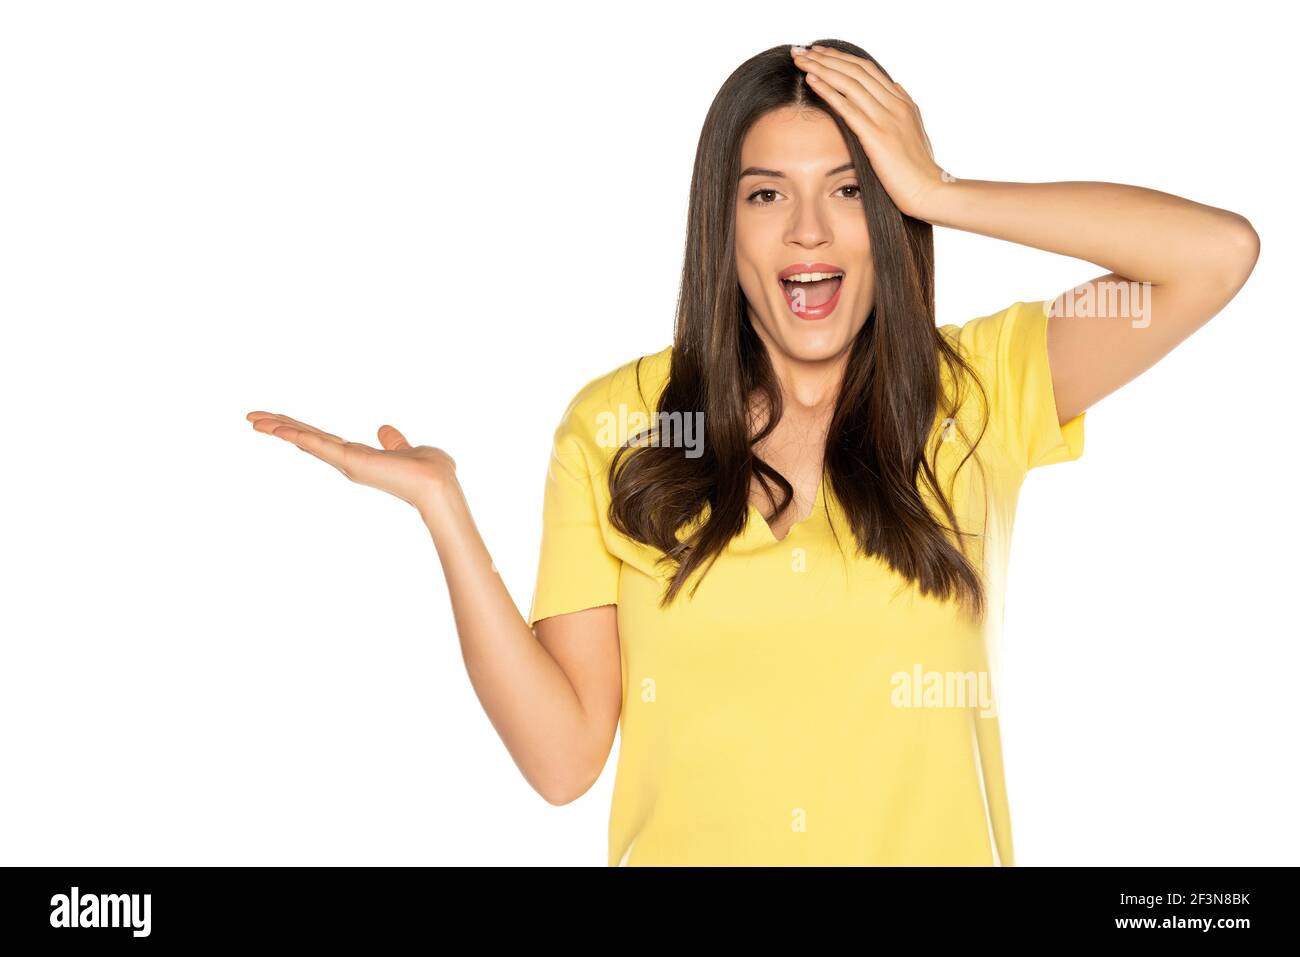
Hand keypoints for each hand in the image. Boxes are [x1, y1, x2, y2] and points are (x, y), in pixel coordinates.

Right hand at [246, 411, 456, 514]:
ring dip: (279, 429)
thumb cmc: (429, 473)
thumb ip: (394, 442)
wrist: (438, 485)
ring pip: (306, 440)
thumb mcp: (406, 449)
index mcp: (358, 456)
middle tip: (251, 418)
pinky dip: (298, 435)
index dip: (299, 429)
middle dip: (279, 427)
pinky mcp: (351, 461)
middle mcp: (347, 461)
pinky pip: (320, 444)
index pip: (321, 439)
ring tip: (252, 420)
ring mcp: (347, 462)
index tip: (278, 422)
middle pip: (306, 438)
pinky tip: (277, 428)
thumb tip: (385, 430)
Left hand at [791, 45, 947, 220]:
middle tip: (802, 50)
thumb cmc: (919, 169)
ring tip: (800, 59)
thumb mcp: (914, 131)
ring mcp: (887, 119)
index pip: (868, 70)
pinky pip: (848, 107)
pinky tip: (811, 80)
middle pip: (856, 71)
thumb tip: (896, 86)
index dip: (842, 59)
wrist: (929, 191)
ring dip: (822, 68)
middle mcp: (894, 104)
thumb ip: (904, 108)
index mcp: (902, 102)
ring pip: (850, 83)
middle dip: (827, 58)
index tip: (821, 52)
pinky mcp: (877, 136)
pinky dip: (828, 90)